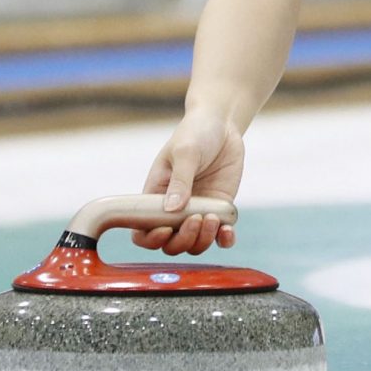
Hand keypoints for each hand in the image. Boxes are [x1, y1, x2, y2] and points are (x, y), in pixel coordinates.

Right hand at [133, 111, 245, 254]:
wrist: (221, 125)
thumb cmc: (194, 133)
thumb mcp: (185, 152)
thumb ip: (180, 180)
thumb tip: (172, 210)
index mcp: (155, 197)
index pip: (142, 231)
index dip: (151, 239)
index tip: (166, 228)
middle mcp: (174, 210)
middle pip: (171, 244)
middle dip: (183, 240)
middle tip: (197, 218)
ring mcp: (197, 212)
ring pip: (195, 244)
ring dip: (202, 240)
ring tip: (213, 217)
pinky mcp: (219, 209)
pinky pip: (220, 236)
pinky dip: (224, 240)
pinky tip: (227, 231)